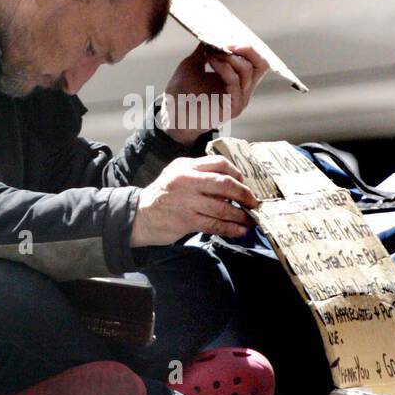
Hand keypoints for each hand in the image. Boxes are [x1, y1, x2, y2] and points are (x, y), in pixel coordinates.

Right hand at [130, 155, 258, 245]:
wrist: (140, 216)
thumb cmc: (162, 195)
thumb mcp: (176, 174)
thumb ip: (199, 173)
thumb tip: (230, 181)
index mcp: (187, 167)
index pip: (219, 163)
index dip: (236, 173)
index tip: (244, 184)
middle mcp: (188, 181)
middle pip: (225, 183)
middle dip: (244, 194)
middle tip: (254, 202)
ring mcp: (187, 201)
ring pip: (223, 207)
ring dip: (241, 215)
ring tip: (250, 219)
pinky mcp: (187, 221)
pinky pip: (215, 225)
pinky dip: (230, 229)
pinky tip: (239, 230)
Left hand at [159, 42, 269, 144]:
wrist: (172, 117)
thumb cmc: (182, 92)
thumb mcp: (193, 64)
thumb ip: (205, 50)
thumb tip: (211, 32)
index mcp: (239, 79)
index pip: (256, 60)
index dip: (246, 45)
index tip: (228, 34)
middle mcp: (244, 89)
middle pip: (261, 64)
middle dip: (246, 49)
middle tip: (228, 41)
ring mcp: (240, 99)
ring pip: (247, 71)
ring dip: (230, 56)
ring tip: (213, 51)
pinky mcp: (233, 108)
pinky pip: (235, 83)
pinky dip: (225, 68)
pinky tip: (212, 59)